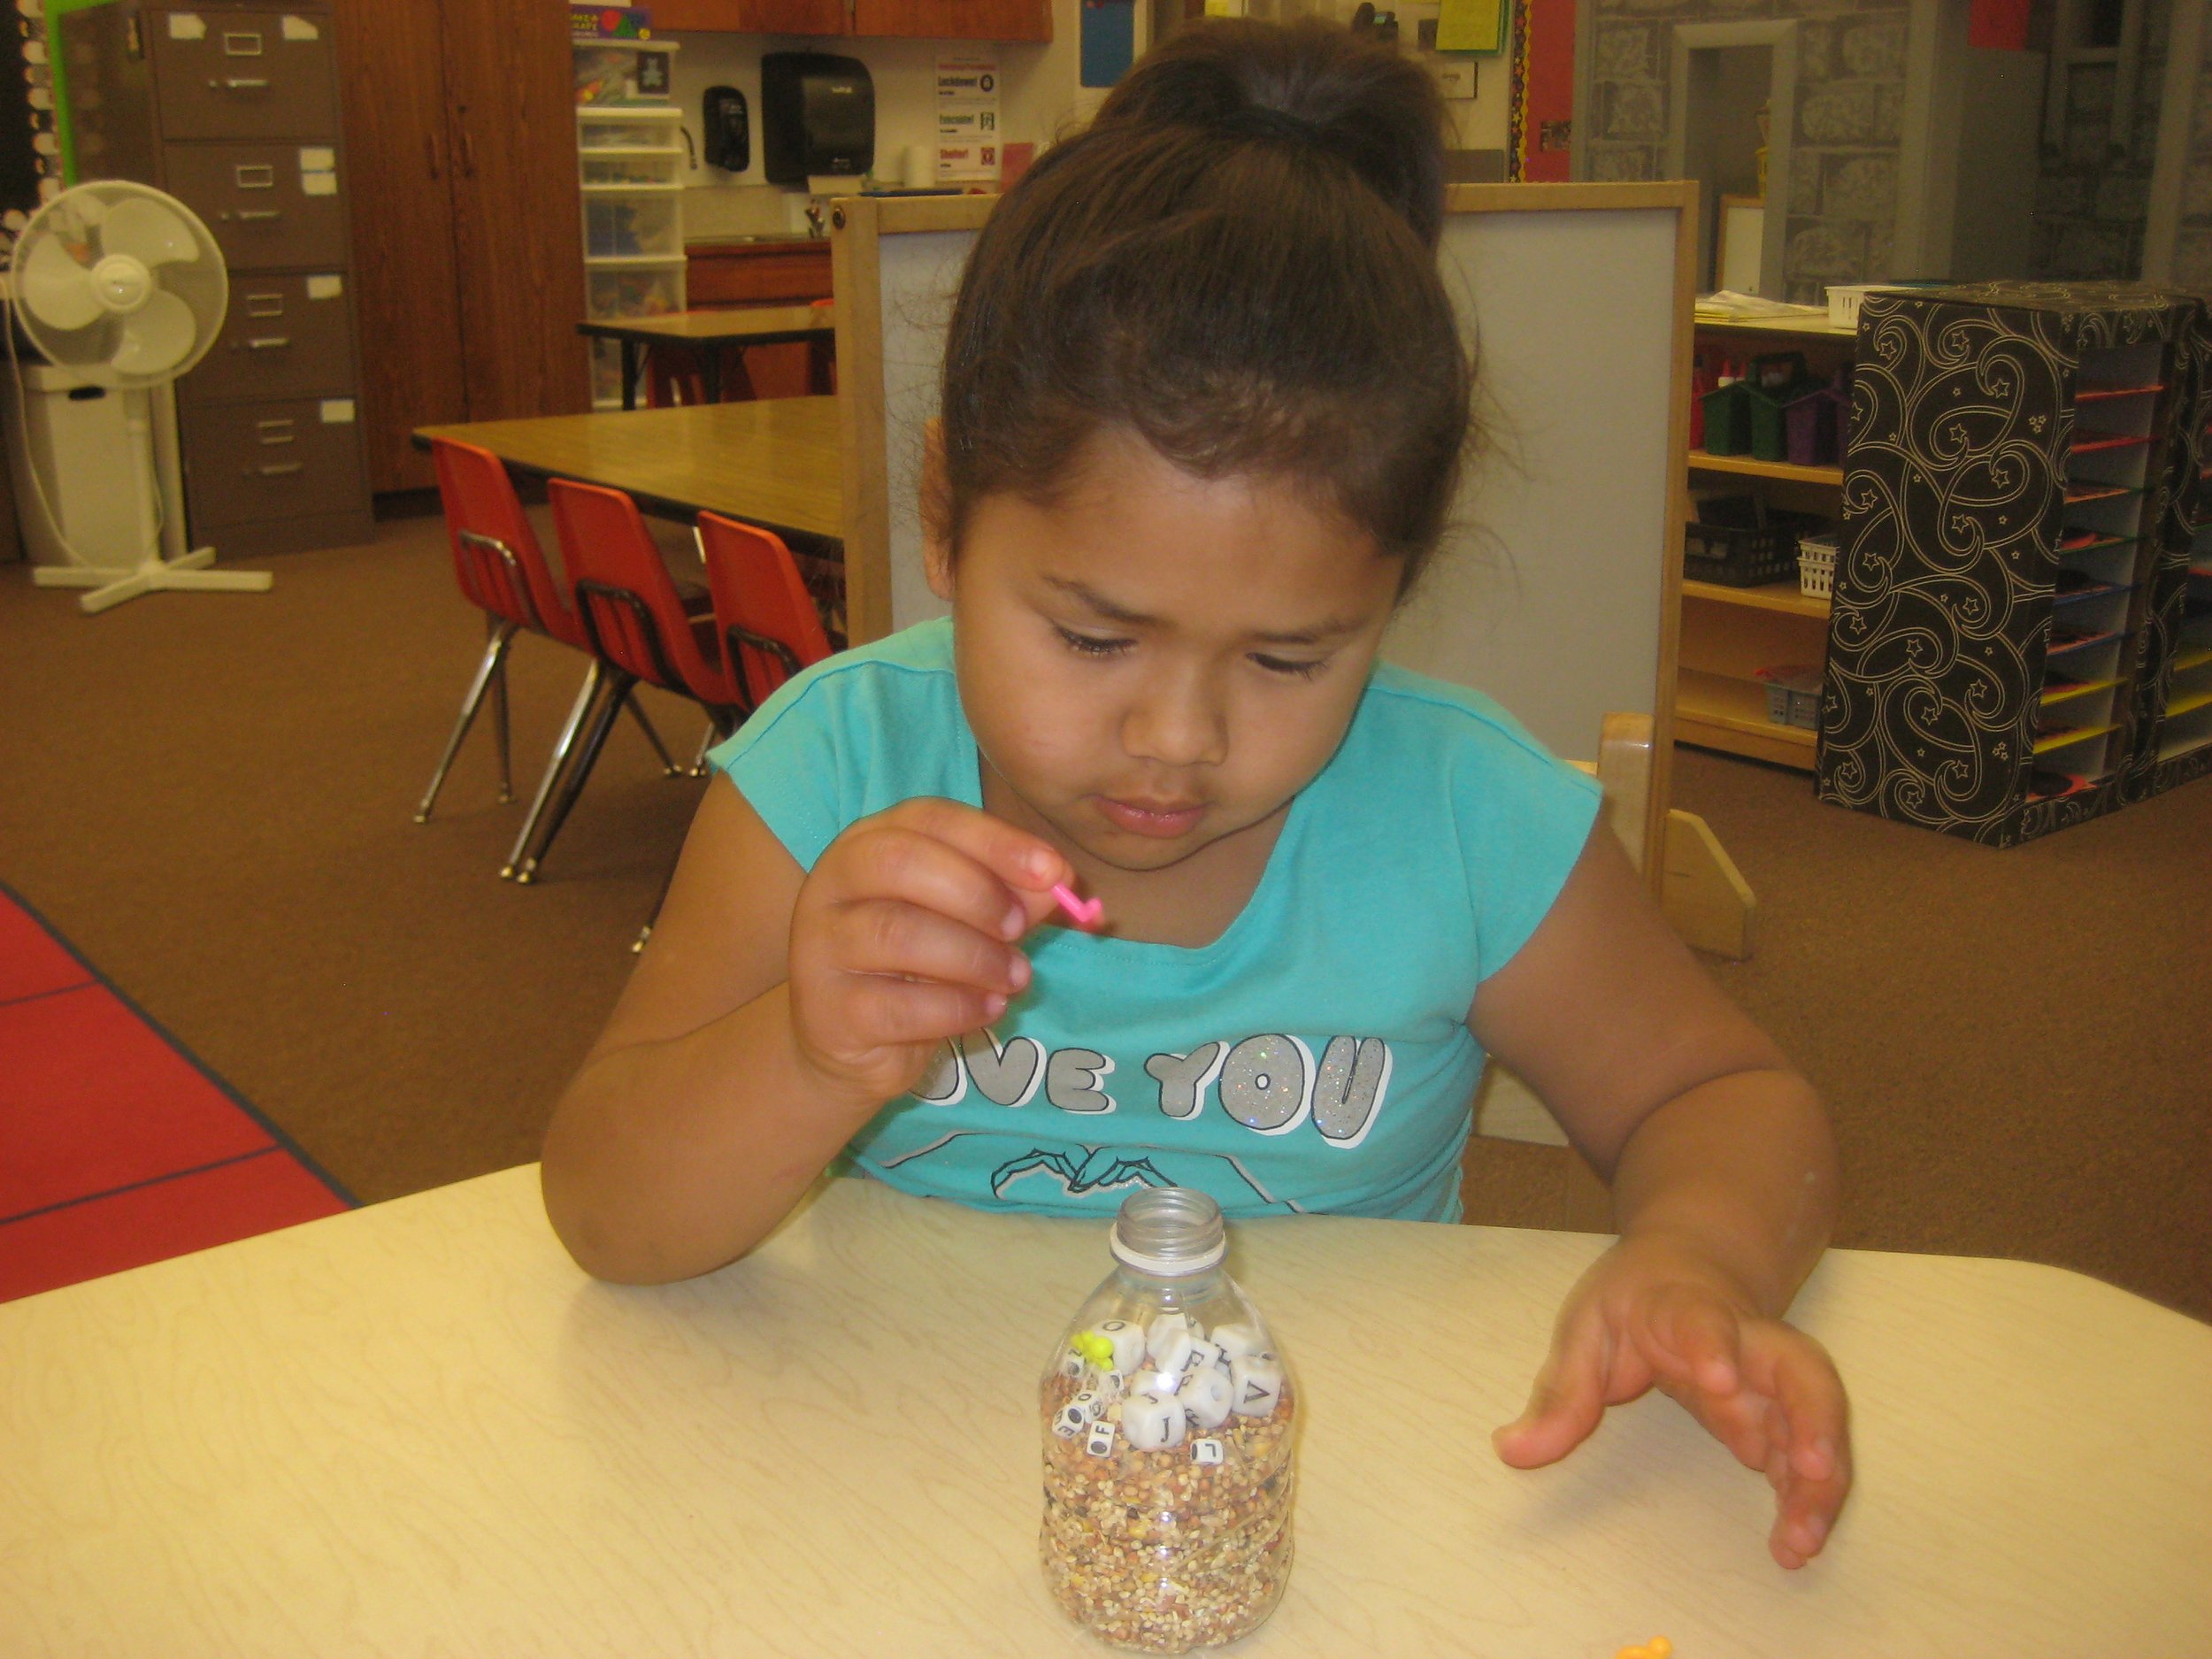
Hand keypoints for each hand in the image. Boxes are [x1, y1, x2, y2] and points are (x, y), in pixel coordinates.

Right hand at [786, 797, 1071, 1107]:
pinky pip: (898, 1005)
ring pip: (897, 933)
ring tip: (1016, 978)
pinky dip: (957, 1008)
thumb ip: (1012, 895)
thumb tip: (1063, 881)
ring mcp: (822, 947)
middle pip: (899, 862)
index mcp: (868, 843)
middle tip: (1018, 928)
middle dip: (975, 893)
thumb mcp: (967, 922)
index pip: (928, 818)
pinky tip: (987, 1010)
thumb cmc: (914, 967)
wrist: (850, 1046)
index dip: (994, 841)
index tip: (1053, 872)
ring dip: (974, 956)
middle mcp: (834, 884)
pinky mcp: (829, 1011)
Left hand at [1491, 1232, 1851, 1568]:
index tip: (1719, 1381)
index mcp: (1684, 1309)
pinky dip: (1810, 1496)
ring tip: (1802, 1541)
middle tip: (1813, 1468)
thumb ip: (1559, 1392)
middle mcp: (1745, 1342)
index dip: (1713, 1345)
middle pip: (1797, 1368)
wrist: (1696, 1264)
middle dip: (1812, 1418)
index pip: (1703, 1320)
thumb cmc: (1635, 1298)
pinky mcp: (1781, 1413)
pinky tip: (1795, 1544)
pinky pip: (1808, 1452)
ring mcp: (1771, 1379)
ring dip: (1819, 1478)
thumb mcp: (1585, 1329)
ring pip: (1816, 1417)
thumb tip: (1511, 1450)